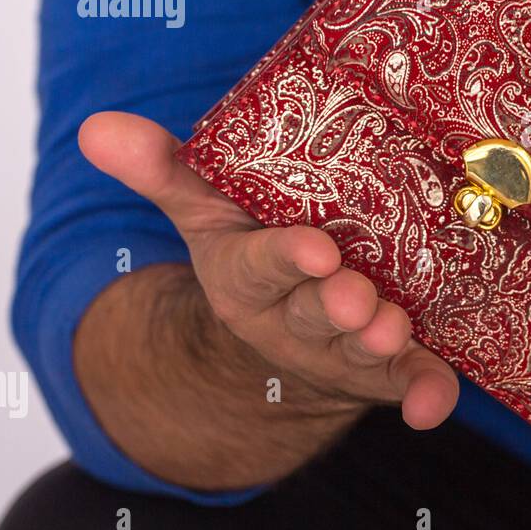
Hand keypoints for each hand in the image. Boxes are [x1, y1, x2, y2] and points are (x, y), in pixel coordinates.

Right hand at [79, 111, 458, 428]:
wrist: (286, 339)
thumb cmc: (255, 258)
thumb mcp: (207, 213)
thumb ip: (164, 170)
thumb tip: (96, 126)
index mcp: (249, 279)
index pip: (263, 266)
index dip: (287, 259)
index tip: (316, 249)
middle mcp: (294, 319)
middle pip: (313, 312)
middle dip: (333, 305)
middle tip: (355, 295)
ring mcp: (343, 348)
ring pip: (362, 348)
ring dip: (378, 341)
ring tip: (392, 327)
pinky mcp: (389, 369)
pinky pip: (410, 384)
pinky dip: (424, 395)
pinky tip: (435, 403)